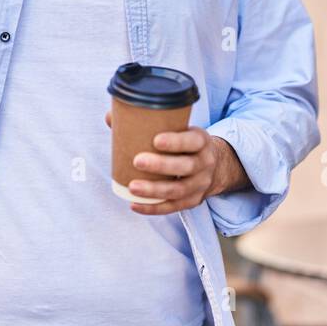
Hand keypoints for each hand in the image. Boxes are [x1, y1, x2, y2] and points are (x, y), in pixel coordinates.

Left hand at [104, 110, 223, 215]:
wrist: (215, 166)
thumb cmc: (186, 143)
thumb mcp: (179, 129)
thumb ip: (149, 122)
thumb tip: (111, 117)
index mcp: (202, 141)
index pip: (193, 141)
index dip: (176, 142)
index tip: (156, 140)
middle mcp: (205, 163)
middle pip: (186, 166)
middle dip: (161, 165)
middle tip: (137, 161)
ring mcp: (200, 184)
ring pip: (179, 190)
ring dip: (154, 190)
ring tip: (132, 187)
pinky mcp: (193, 201)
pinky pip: (173, 207)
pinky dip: (153, 208)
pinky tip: (135, 205)